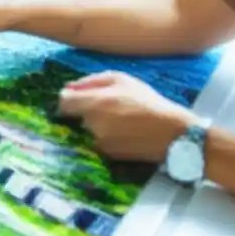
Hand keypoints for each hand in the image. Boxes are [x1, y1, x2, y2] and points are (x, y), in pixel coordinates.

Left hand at [57, 71, 197, 162]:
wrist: (171, 134)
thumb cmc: (148, 102)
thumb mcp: (123, 80)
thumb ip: (92, 81)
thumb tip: (69, 87)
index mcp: (94, 103)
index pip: (63, 102)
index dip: (68, 99)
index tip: (76, 98)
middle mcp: (92, 124)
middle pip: (77, 116)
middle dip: (87, 111)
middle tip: (110, 108)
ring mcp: (98, 142)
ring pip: (89, 130)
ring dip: (98, 124)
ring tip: (122, 121)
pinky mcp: (107, 155)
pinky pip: (99, 142)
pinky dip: (107, 137)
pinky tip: (126, 133)